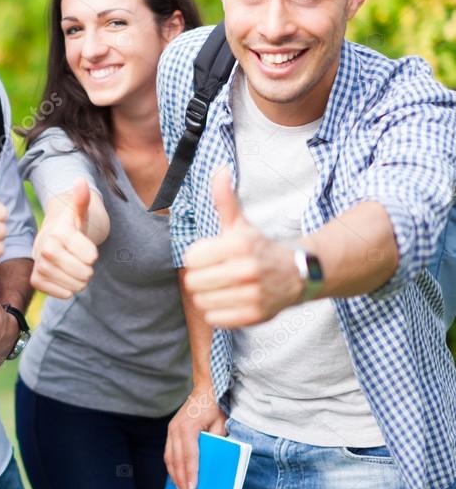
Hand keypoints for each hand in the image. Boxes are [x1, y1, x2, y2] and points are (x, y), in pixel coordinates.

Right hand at [30, 180, 97, 297]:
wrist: (56, 235)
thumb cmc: (73, 224)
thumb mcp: (82, 212)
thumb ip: (82, 200)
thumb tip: (81, 182)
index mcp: (59, 231)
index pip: (87, 255)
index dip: (92, 256)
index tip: (91, 253)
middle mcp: (45, 246)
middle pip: (78, 270)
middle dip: (87, 272)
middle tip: (86, 267)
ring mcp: (38, 262)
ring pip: (64, 282)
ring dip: (77, 283)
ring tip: (80, 277)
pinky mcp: (35, 277)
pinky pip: (48, 288)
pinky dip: (62, 291)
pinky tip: (68, 286)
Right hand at [164, 386, 227, 488]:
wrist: (204, 390)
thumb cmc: (214, 407)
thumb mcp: (221, 423)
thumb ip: (217, 441)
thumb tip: (215, 459)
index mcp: (188, 428)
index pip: (189, 456)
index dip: (190, 473)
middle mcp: (176, 430)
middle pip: (176, 460)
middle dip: (180, 479)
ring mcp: (171, 430)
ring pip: (169, 457)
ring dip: (174, 475)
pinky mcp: (171, 431)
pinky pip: (169, 452)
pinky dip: (172, 466)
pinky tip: (176, 476)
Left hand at [182, 169, 303, 327]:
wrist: (297, 274)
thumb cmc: (258, 247)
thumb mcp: (241, 224)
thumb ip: (225, 199)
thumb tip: (220, 169)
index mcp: (238, 245)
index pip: (190, 258)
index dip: (197, 257)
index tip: (211, 256)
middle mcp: (246, 270)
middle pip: (193, 282)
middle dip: (200, 277)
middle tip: (215, 273)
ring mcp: (252, 295)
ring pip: (202, 301)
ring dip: (207, 296)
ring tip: (222, 287)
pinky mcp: (255, 316)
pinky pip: (215, 319)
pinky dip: (217, 312)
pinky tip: (230, 301)